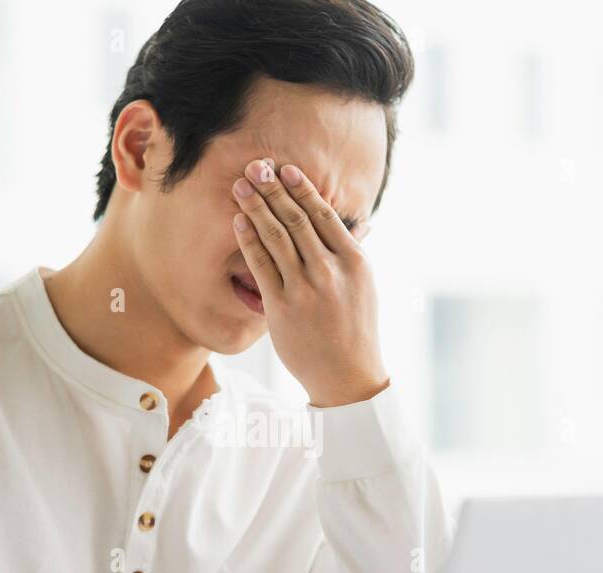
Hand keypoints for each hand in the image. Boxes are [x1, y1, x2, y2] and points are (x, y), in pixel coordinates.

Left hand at [231, 158, 388, 407]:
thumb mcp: (363, 286)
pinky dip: (249, 239)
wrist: (347, 376)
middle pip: (296, 219)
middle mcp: (331, 270)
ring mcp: (306, 288)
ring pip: (276, 237)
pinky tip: (239, 221)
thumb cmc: (355, 330)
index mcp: (354, 261)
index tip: (286, 170)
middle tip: (256, 166)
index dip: (302, 189)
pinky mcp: (282, 306)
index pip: (324, 215)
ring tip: (241, 186)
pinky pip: (261, 265)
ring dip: (256, 207)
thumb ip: (354, 253)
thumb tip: (362, 223)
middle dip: (273, 189)